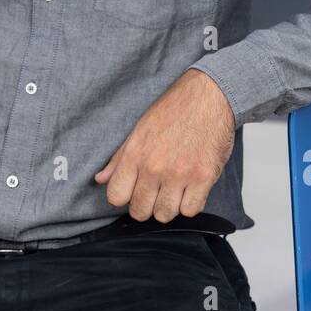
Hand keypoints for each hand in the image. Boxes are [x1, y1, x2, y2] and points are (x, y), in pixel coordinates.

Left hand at [94, 69, 235, 221]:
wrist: (209, 96)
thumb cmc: (174, 110)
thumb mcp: (140, 130)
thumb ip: (119, 159)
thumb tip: (101, 179)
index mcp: (135, 154)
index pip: (116, 197)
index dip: (124, 197)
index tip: (133, 191)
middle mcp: (155, 167)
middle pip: (140, 211)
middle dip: (146, 205)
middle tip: (155, 192)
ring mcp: (180, 174)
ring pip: (165, 215)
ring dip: (168, 206)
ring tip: (174, 189)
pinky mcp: (204, 178)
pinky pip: (191, 210)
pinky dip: (190, 204)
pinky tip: (190, 189)